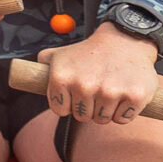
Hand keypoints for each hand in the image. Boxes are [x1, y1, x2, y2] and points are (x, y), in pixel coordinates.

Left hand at [37, 23, 159, 124]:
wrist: (124, 41)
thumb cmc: (88, 52)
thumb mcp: (60, 54)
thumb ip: (42, 65)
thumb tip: (27, 74)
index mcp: (62, 77)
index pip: (60, 110)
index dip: (68, 105)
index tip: (75, 94)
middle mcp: (84, 85)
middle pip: (82, 117)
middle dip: (88, 108)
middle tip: (95, 90)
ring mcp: (110, 91)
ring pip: (103, 119)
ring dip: (106, 110)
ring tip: (109, 90)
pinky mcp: (135, 96)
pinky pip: (123, 119)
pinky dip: (124, 112)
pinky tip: (123, 94)